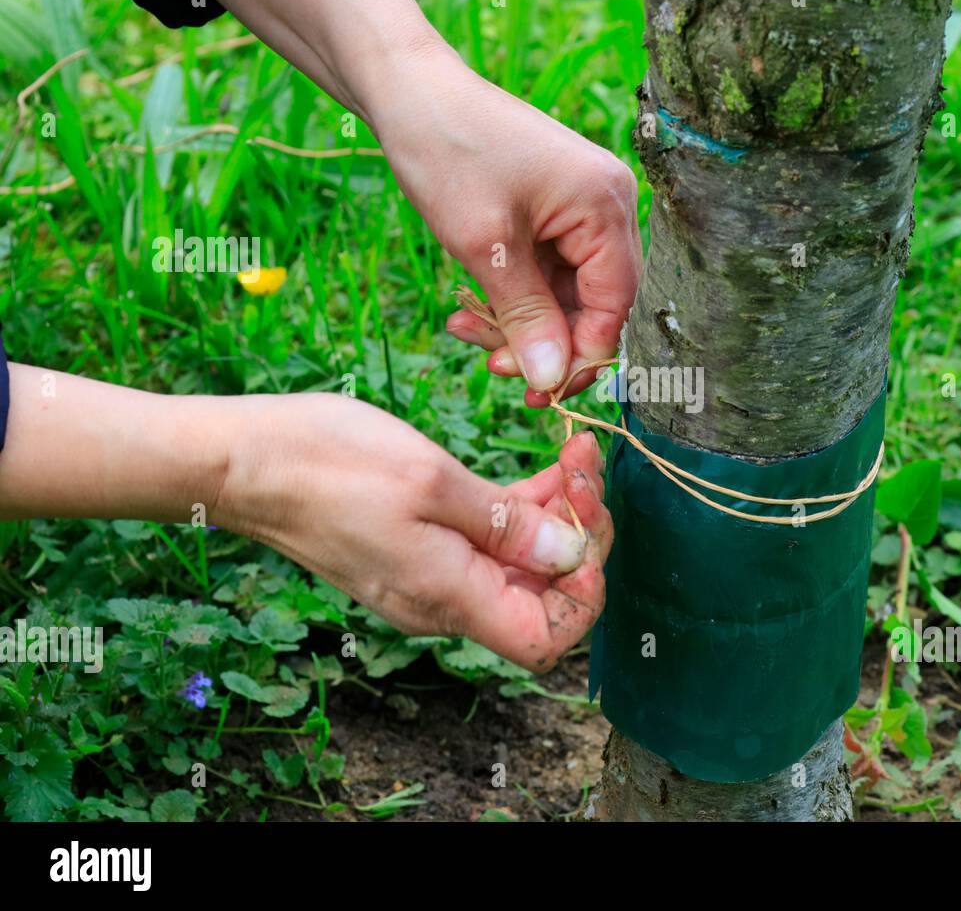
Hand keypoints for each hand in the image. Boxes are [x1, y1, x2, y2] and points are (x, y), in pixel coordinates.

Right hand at [218, 394, 611, 671]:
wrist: (241, 461)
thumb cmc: (326, 463)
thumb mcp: (431, 480)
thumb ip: (506, 523)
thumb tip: (571, 554)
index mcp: (449, 595)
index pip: (547, 636)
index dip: (584, 590)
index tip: (588, 521)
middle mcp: (442, 600)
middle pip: (541, 595)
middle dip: (580, 534)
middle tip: (589, 466)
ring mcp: (428, 576)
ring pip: (518, 565)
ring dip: (555, 516)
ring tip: (575, 455)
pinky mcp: (417, 549)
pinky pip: (486, 545)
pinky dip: (520, 511)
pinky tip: (540, 471)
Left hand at [372, 47, 640, 406]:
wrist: (409, 90)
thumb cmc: (448, 152)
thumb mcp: (484, 247)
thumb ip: (525, 316)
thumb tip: (552, 380)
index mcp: (606, 206)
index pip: (615, 304)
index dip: (580, 355)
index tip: (536, 389)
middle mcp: (608, 206)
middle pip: (594, 304)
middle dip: (544, 342)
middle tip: (492, 367)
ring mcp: (582, 208)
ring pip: (564, 296)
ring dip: (518, 323)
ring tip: (465, 329)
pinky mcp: (554, 212)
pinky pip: (545, 274)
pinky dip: (510, 297)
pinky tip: (468, 307)